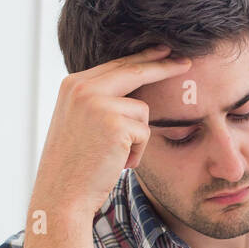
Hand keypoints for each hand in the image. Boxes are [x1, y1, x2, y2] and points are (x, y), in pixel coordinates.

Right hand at [31, 45, 191, 218]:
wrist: (61, 196)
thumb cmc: (74, 167)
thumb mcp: (80, 124)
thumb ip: (99, 103)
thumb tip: (134, 92)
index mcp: (72, 86)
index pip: (116, 66)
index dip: (142, 59)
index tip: (163, 51)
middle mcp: (82, 88)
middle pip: (134, 70)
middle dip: (163, 66)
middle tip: (186, 62)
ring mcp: (97, 104)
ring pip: (142, 111)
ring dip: (137, 138)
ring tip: (114, 157)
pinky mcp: (114, 124)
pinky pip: (145, 133)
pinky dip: (137, 153)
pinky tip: (116, 164)